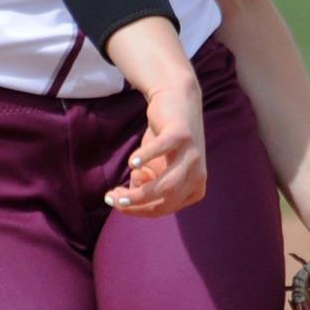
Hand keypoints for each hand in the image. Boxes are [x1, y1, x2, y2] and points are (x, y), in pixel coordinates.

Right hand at [111, 78, 206, 216]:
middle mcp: (197, 175)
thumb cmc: (163, 139)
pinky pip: (164, 150)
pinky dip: (147, 158)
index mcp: (193, 188)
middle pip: (166, 201)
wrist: (176, 100)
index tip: (115, 202)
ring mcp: (192, 155)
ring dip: (140, 193)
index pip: (164, 208)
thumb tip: (124, 198)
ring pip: (168, 186)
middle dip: (136, 205)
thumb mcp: (153, 167)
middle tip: (112, 200)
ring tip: (117, 192)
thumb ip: (142, 184)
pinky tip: (131, 163)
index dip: (137, 210)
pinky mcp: (182, 135)